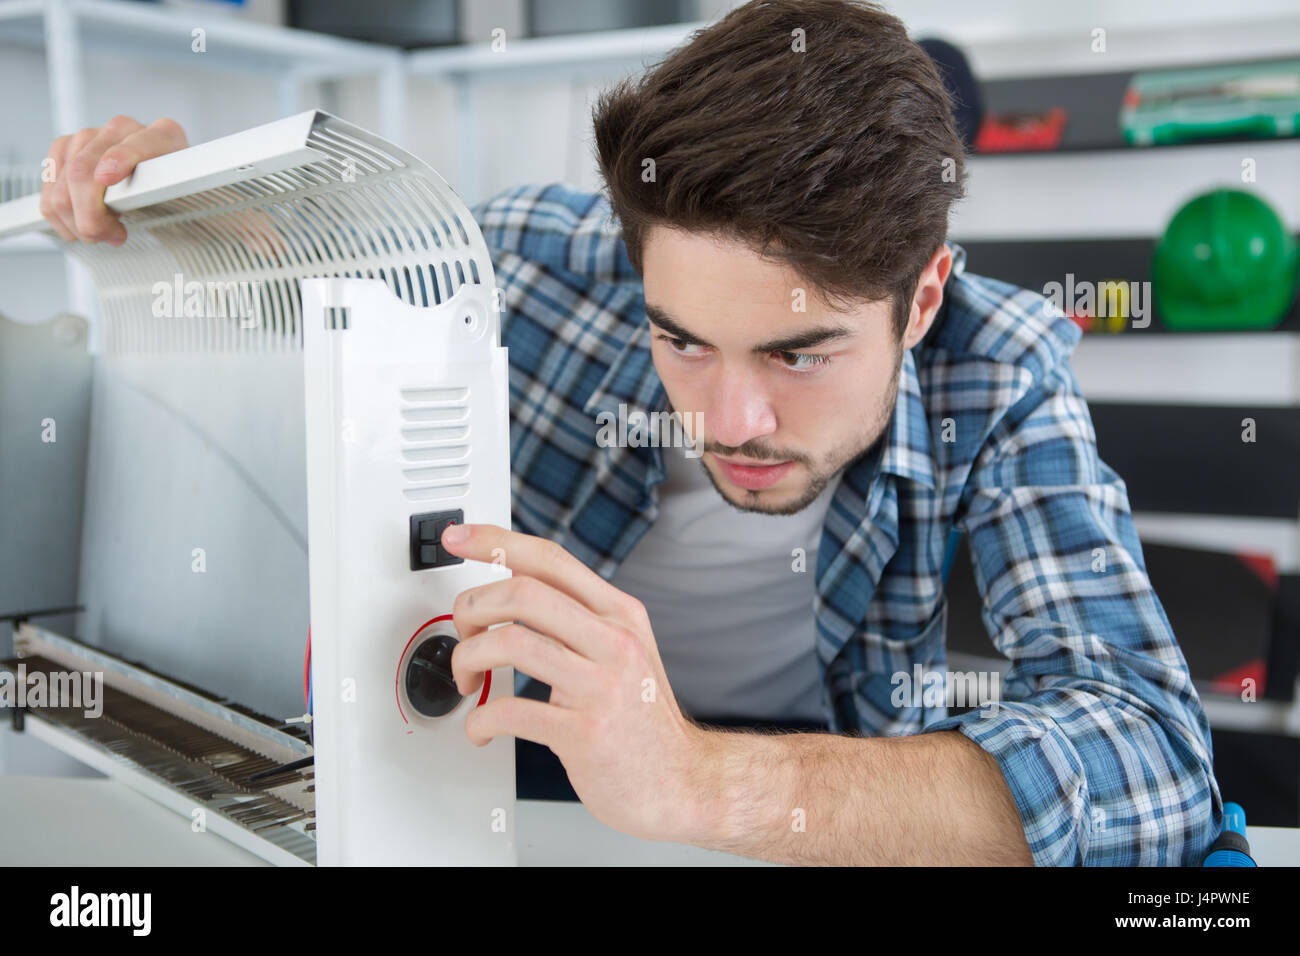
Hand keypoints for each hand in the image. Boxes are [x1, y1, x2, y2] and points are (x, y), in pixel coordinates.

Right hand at [40, 115, 187, 243]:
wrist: (166, 183)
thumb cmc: (179, 196)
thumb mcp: (189, 202)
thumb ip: (176, 202)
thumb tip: (144, 221)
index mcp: (164, 137)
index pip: (140, 143)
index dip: (119, 159)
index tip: (107, 179)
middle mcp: (125, 129)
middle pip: (84, 171)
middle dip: (90, 217)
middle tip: (111, 237)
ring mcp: (92, 135)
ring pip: (62, 183)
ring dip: (74, 220)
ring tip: (99, 233)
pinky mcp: (67, 146)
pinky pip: (48, 184)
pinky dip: (58, 214)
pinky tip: (78, 224)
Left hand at [441, 522, 713, 844]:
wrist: (683, 781)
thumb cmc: (643, 719)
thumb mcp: (625, 650)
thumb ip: (579, 617)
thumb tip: (517, 584)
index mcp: (620, 614)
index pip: (550, 559)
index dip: (495, 542)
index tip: (459, 539)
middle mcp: (614, 642)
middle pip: (523, 592)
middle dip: (472, 607)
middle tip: (462, 631)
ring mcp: (601, 686)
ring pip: (511, 642)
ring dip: (468, 658)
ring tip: (468, 679)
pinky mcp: (584, 732)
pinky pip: (510, 711)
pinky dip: (480, 719)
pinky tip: (482, 727)